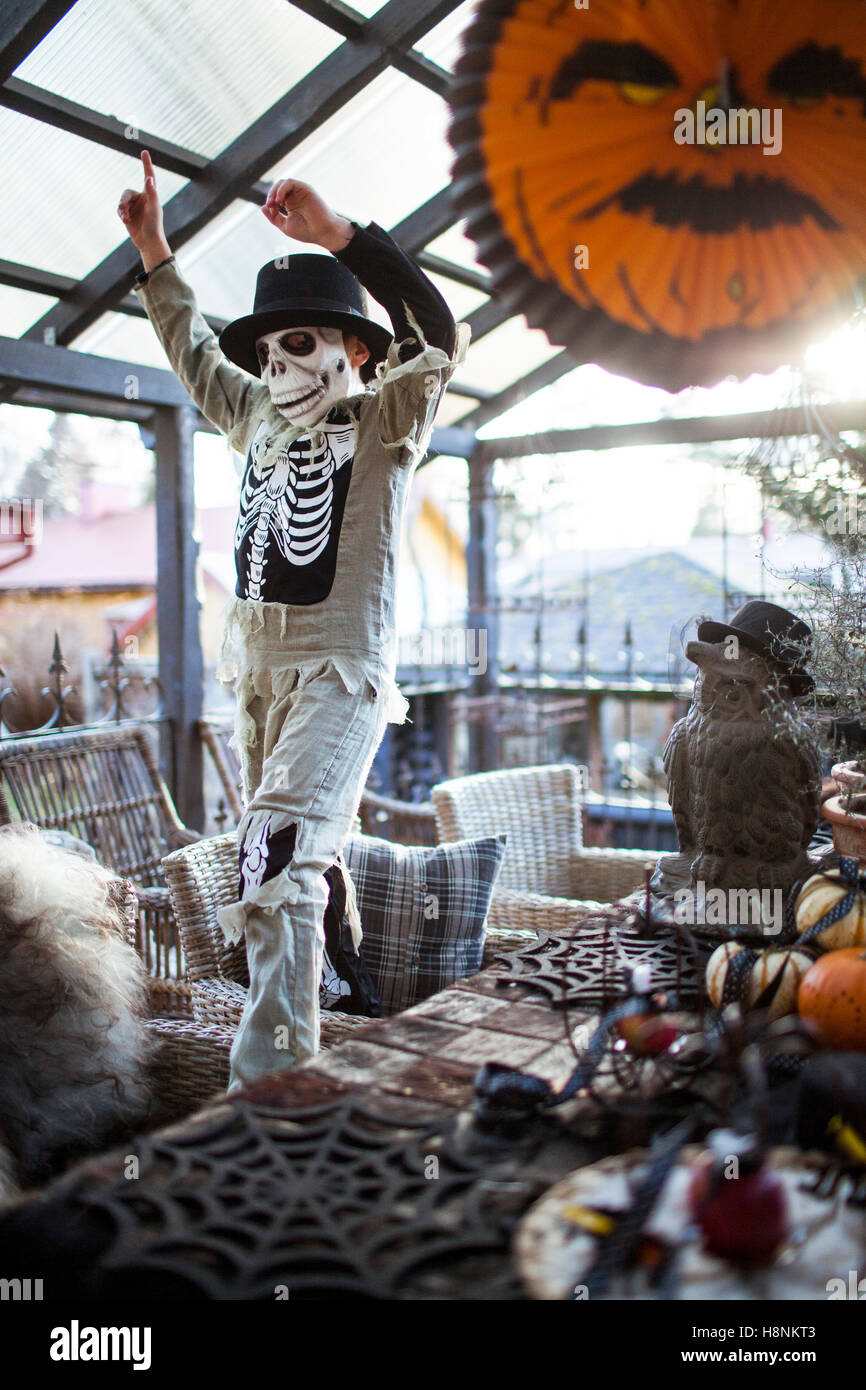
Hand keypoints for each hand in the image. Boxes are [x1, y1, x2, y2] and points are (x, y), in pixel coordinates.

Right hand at [117, 151, 171, 269]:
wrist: (148, 242)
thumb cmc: (154, 225)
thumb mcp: (154, 208)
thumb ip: (152, 193)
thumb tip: (149, 179)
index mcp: (150, 195)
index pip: (148, 176)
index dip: (146, 164)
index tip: (144, 152)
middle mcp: (142, 199)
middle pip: (127, 192)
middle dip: (124, 200)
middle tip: (123, 208)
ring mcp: (135, 207)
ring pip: (122, 201)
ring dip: (122, 208)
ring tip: (125, 217)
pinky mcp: (128, 215)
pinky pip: (120, 209)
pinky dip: (121, 213)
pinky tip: (125, 220)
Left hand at [262, 178, 353, 252]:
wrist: (322, 233)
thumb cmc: (307, 232)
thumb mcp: (285, 226)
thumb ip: (273, 218)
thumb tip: (262, 207)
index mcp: (290, 205)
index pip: (275, 197)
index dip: (270, 202)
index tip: (271, 211)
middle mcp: (295, 197)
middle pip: (277, 188)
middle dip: (271, 195)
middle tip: (270, 205)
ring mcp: (300, 192)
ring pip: (282, 183)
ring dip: (275, 191)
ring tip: (274, 202)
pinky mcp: (305, 189)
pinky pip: (290, 182)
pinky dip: (282, 189)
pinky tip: (280, 199)